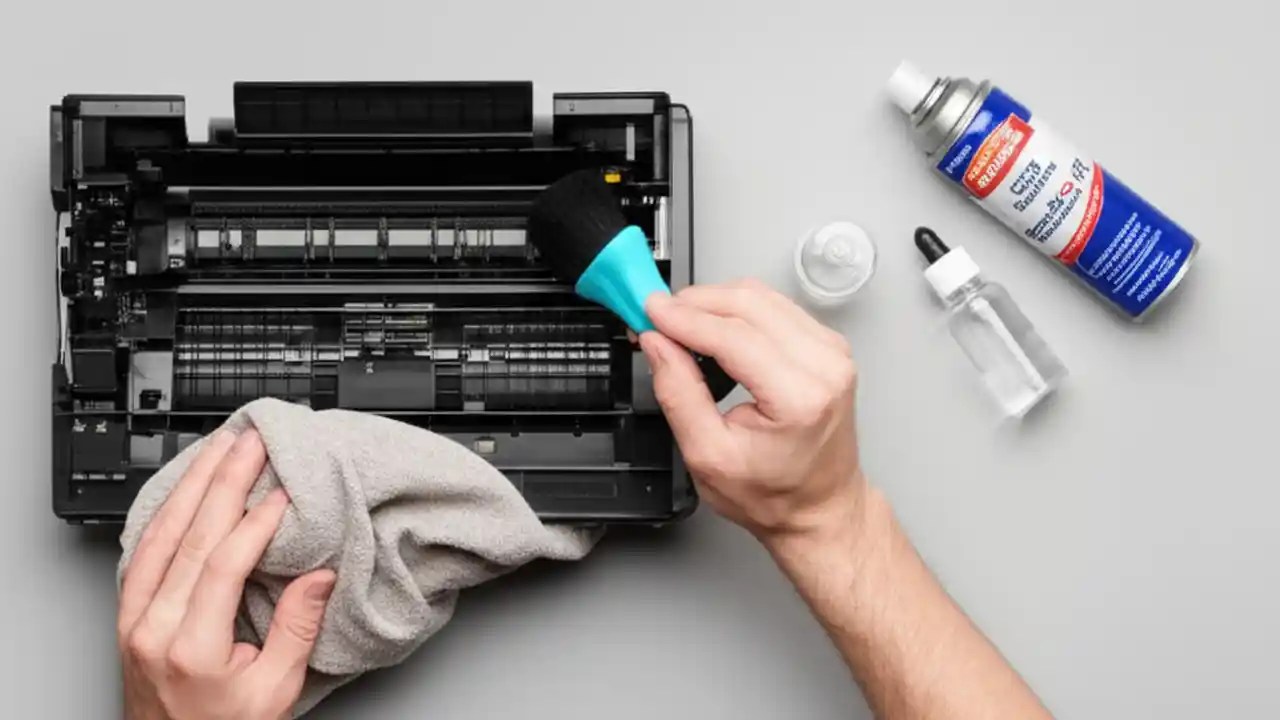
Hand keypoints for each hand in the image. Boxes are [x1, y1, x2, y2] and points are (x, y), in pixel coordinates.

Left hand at [118, 429, 335, 719]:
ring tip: (217, 449)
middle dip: (221, 482)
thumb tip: (320, 576)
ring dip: (190, 486)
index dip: (255, 524)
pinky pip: (143, 550)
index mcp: (190, 648)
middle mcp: (152, 629)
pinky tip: (184, 489)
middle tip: (248, 443)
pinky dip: (166, 512)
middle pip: (188, 537)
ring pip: (159, 535)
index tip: (282, 494)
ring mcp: (134, 621)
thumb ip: (296, 631)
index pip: (222, 565)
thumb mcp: (274, 692)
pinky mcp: (128, 617)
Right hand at [640, 279, 862, 540]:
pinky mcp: (827, 346)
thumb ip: (679, 393)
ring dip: (713, 301)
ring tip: (677, 322)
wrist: (820, 509)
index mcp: (801, 398)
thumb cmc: (774, 494)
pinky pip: (775, 307)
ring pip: (762, 297)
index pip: (735, 336)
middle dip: (694, 302)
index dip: (685, 318)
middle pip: (749, 304)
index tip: (649, 311)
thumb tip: (657, 344)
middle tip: (656, 315)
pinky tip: (711, 325)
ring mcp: (832, 352)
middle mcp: (825, 366)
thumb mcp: (708, 456)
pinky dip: (737, 309)